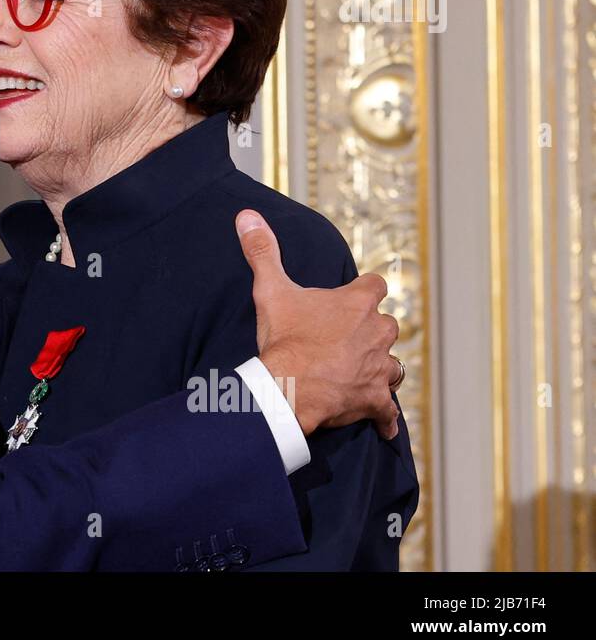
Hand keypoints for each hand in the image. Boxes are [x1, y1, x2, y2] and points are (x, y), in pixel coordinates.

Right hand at [235, 210, 401, 439]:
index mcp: (356, 304)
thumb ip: (262, 251)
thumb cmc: (283, 339)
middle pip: (388, 325)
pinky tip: (383, 423)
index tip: (354, 297)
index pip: (376, 286)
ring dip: (380, 368)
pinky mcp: (374, 399)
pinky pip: (388, 410)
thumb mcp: (270, 290)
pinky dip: (385, 416)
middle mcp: (376, 332)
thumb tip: (247, 216)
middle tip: (348, 339)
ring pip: (392, 365)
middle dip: (372, 331)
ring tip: (362, 373)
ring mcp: (378, 368)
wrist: (288, 387)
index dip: (365, 291)